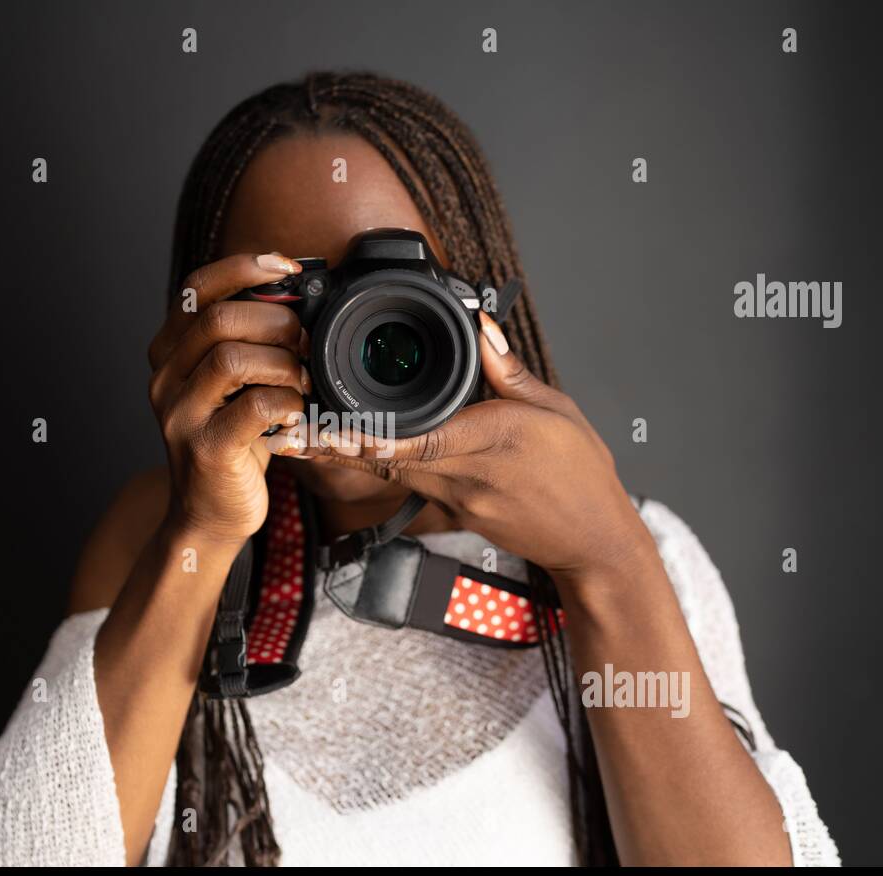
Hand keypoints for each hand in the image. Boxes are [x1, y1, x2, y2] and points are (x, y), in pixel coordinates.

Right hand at [147, 252, 310, 545]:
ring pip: (230, 358)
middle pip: (216, 318)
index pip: (195, 288)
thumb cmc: (233, 443)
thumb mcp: (233, 386)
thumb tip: (299, 300)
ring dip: (282, 362)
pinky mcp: (206, 449)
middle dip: (274, 320)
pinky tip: (296, 412)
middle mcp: (166, 378)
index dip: (243, 267)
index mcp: (170, 353)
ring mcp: (181, 415)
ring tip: (301, 379)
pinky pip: (253, 407)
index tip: (288, 267)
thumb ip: (249, 344)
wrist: (210, 515)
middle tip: (303, 340)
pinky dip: (286, 402)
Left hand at [313, 312, 654, 584]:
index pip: (425, 436)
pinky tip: (348, 450)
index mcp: (494, 440)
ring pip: (389, 472)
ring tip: (300, 434)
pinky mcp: (453, 513)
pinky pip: (406, 484)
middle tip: (291, 423)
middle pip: (389, 456)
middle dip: (339, 440)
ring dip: (346, 453)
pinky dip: (376, 464)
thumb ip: (507, 370)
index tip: (337, 419)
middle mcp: (466, 475)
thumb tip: (481, 328)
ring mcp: (456, 499)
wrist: (591, 541)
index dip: (377, 432)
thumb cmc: (580, 473)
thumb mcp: (555, 408)